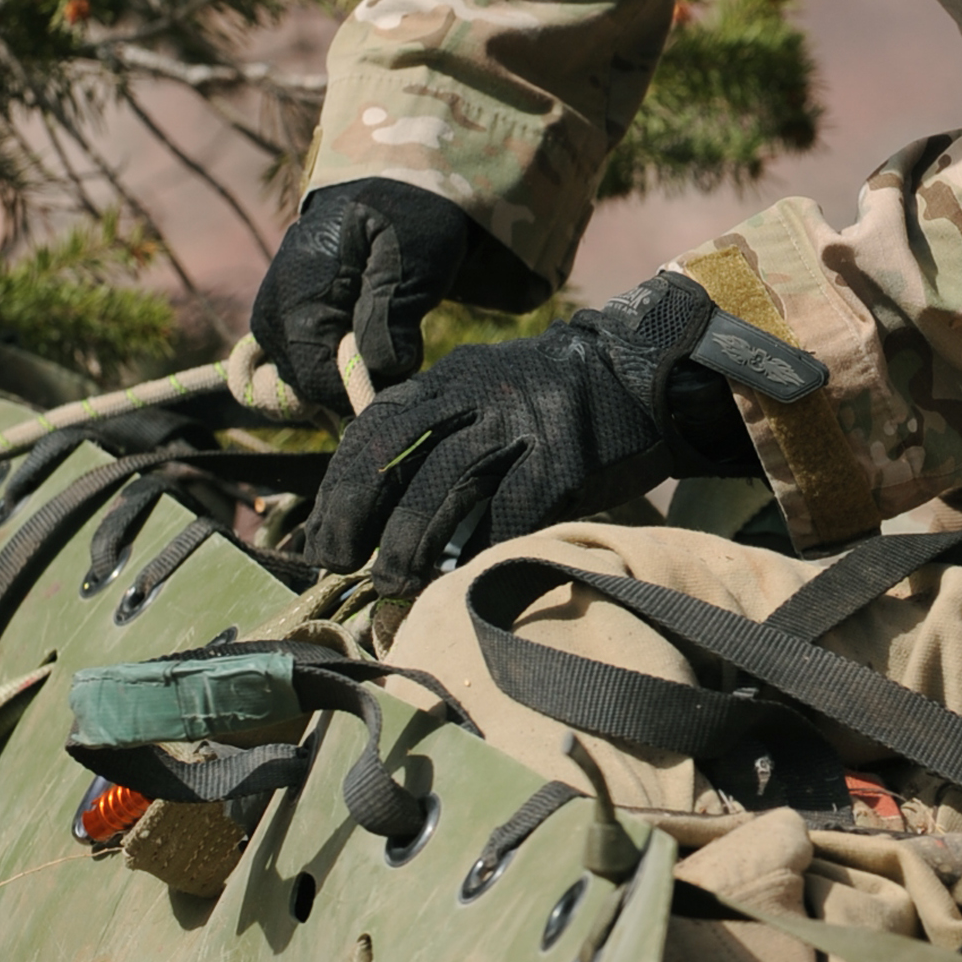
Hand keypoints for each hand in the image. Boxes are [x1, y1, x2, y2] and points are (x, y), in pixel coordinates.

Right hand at [249, 179, 473, 413]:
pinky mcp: (284, 325)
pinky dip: (340, 364)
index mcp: (295, 295)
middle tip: (403, 350)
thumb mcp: (415, 257)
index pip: (316, 380)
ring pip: (309, 382)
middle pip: (310, 388)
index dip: (363, 390)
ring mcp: (273, 321)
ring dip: (351, 373)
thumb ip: (394, 313)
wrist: (390, 190)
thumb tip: (383, 366)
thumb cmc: (406, 220)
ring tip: (390, 336)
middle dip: (359, 382)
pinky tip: (370, 340)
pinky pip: (307, 367)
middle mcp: (272, 312)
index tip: (405, 370)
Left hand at [304, 269, 760, 594]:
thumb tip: (370, 498)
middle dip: (357, 519)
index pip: (372, 430)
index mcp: (450, 379)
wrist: (639, 377)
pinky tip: (456, 579)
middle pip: (396, 460)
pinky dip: (474, 553)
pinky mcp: (561, 465)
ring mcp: (521, 430)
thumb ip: (431, 427)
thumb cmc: (550, 398)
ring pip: (443, 493)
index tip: (322, 535)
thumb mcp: (482, 388)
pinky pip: (506, 518)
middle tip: (341, 565)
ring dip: (410, 548)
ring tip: (393, 585)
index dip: (338, 487)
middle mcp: (478, 398)